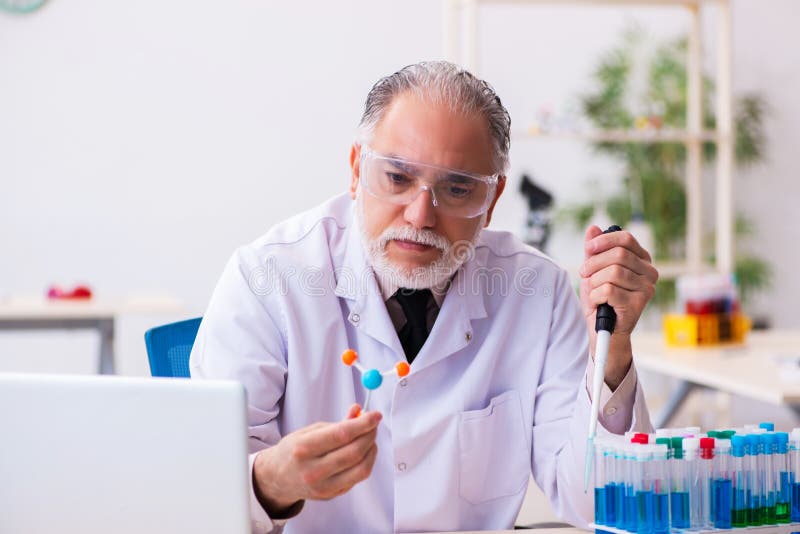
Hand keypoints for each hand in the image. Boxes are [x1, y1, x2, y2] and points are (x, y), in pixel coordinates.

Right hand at [252, 404, 380, 515]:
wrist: (278, 477)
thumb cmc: (294, 450)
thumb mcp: (310, 431)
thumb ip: (336, 423)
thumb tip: (359, 411)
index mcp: (303, 449)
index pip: (341, 435)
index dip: (363, 424)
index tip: (375, 415)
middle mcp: (313, 471)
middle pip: (354, 452)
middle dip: (369, 435)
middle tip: (373, 425)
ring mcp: (323, 487)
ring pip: (361, 469)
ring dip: (371, 450)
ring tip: (369, 438)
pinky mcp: (331, 496)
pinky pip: (357, 478)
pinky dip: (365, 462)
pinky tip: (362, 452)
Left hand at [579, 225, 657, 388]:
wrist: (602, 330)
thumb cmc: (600, 299)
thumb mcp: (593, 271)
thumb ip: (593, 251)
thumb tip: (592, 228)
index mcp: (641, 260)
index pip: (626, 239)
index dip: (605, 240)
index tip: (588, 248)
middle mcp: (650, 272)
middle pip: (619, 254)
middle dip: (594, 263)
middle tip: (583, 274)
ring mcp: (647, 289)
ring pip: (613, 273)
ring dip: (594, 282)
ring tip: (593, 291)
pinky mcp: (639, 304)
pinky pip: (609, 290)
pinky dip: (596, 296)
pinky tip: (599, 303)